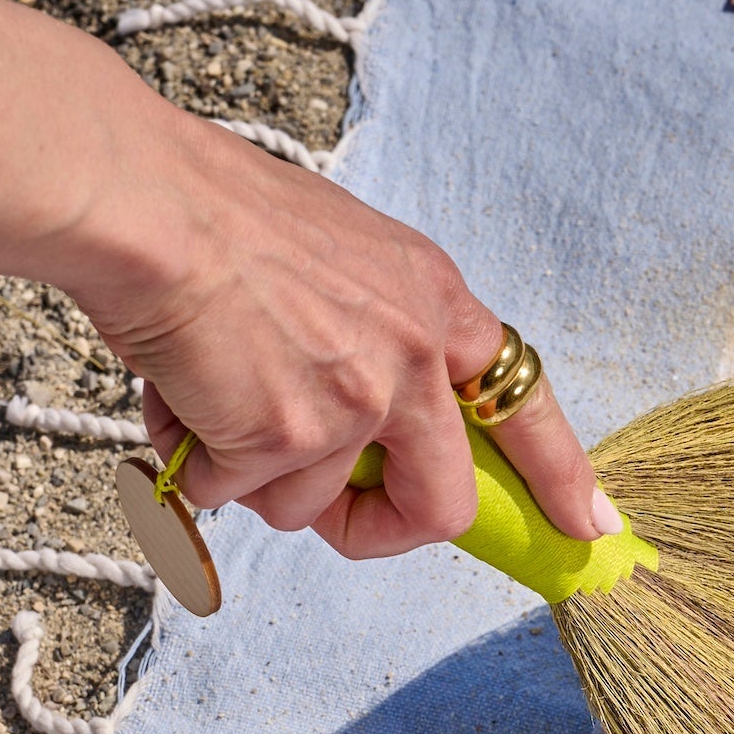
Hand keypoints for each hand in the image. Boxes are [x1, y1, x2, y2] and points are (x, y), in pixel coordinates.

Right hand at [77, 113, 618, 559]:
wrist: (145, 204)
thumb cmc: (214, 217)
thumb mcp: (339, 258)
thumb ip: (369, 336)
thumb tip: (348, 428)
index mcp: (435, 300)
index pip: (525, 401)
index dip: (559, 475)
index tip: (588, 526)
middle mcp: (414, 354)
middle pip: (441, 506)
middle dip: (376, 528)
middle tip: (328, 512)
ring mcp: (357, 400)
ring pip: (308, 506)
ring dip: (249, 474)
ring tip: (206, 394)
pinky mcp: (288, 436)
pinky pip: (234, 495)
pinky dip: (193, 461)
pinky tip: (174, 394)